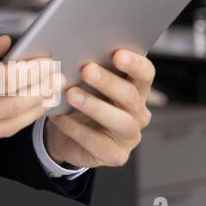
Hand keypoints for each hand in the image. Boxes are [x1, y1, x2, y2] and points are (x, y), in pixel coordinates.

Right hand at [0, 34, 64, 155]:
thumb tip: (6, 45)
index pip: (6, 80)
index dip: (31, 71)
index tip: (46, 62)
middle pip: (15, 106)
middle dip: (40, 92)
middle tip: (57, 79)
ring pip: (10, 125)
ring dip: (33, 110)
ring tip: (48, 95)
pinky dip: (11, 120)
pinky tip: (21, 108)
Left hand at [44, 49, 154, 168]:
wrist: (65, 135)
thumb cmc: (78, 99)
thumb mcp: (83, 82)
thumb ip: (86, 68)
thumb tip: (71, 50)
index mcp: (135, 88)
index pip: (145, 73)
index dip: (134, 63)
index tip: (117, 53)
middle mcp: (138, 111)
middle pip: (130, 95)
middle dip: (108, 82)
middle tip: (87, 70)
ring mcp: (130, 135)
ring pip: (120, 121)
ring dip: (95, 106)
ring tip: (71, 94)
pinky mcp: (116, 155)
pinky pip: (99, 142)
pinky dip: (77, 129)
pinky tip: (60, 117)